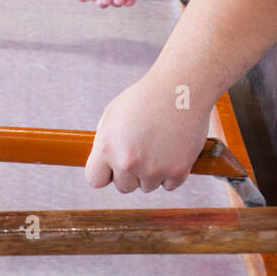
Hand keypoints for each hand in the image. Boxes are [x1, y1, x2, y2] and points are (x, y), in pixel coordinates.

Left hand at [85, 74, 213, 192]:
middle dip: (130, 173)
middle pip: (123, 186)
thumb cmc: (147, 97)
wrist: (182, 89)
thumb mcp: (113, 114)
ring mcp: (154, 169)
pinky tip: (172, 151)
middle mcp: (128, 162)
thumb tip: (102, 164)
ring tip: (158, 146)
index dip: (104, 174)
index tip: (112, 167)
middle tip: (141, 150)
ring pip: (147, 186)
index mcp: (106, 147)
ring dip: (151, 173)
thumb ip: (104, 141)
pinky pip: (169, 185)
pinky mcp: (178, 171)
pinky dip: (171, 173)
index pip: (95, 180)